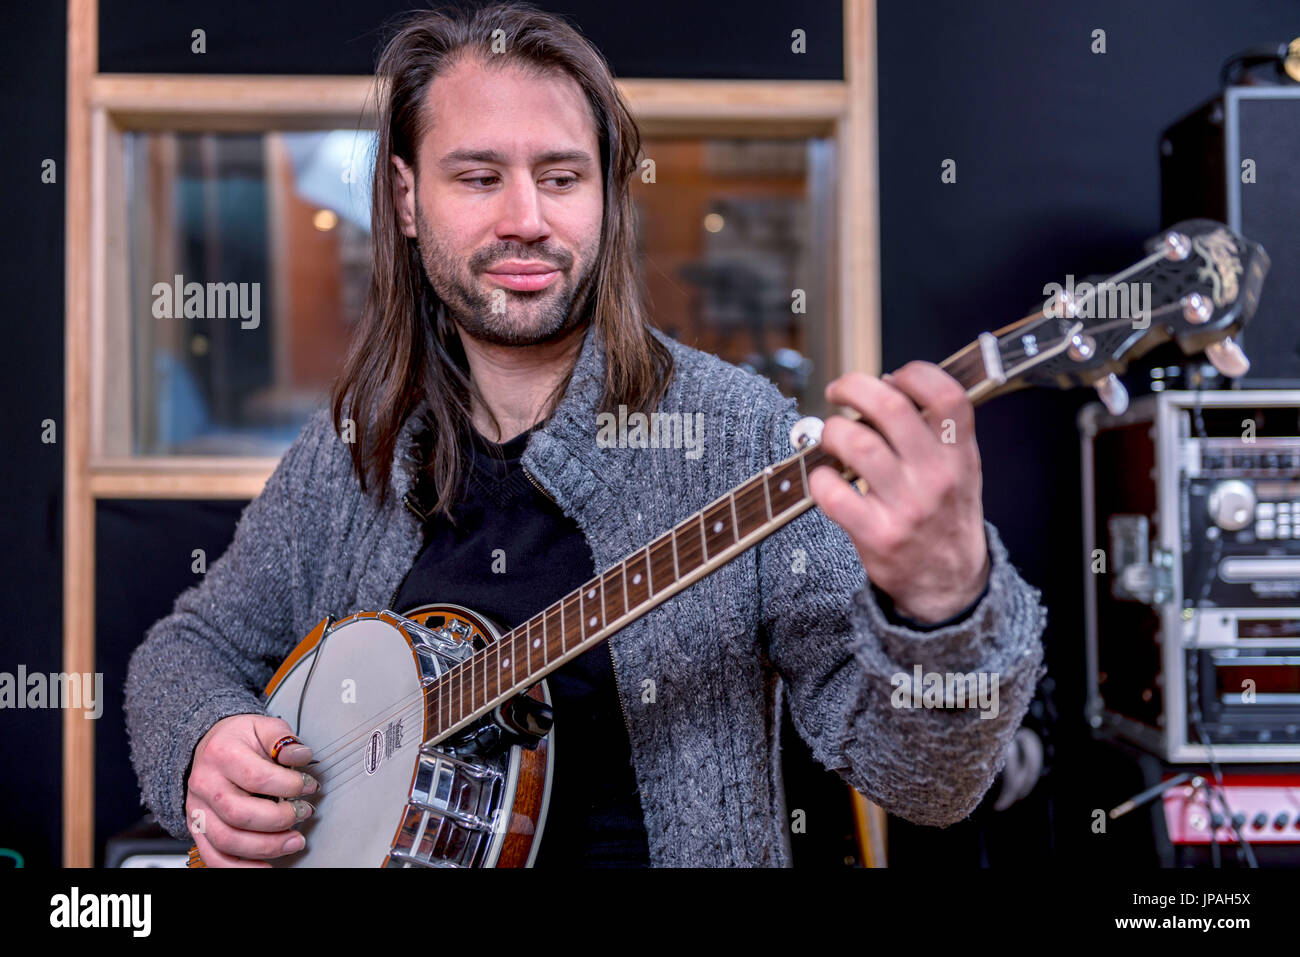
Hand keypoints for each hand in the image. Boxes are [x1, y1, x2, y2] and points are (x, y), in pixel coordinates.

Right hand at [185, 714, 317, 866]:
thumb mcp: (262, 726)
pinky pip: (213, 858)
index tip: (309, 786)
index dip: (289, 785)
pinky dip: (240, 868)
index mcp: (221, 753)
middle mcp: (204, 783)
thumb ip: (282, 739)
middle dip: (280, 819)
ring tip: (294, 841)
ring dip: (266, 847)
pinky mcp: (197, 829)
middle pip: (240, 813)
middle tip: (304, 813)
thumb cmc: (238, 739)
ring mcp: (198, 809)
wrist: (208, 747)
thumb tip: (301, 755)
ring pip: (227, 840)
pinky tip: (265, 866)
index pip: (257, 777)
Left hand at [808, 363, 989, 623]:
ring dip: (832, 432)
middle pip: (891, 408)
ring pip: (857, 445)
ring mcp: (907, 506)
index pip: (946, 395)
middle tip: (838, 391)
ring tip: (831, 437)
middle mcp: (937, 476)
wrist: (950, 582)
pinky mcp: (877, 535)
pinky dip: (819, 479)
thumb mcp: (960, 468)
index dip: (913, 373)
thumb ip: (933, 429)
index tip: (889, 377)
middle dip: (854, 387)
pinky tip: (824, 479)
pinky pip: (834, 494)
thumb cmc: (945, 515)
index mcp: (960, 453)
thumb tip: (883, 385)